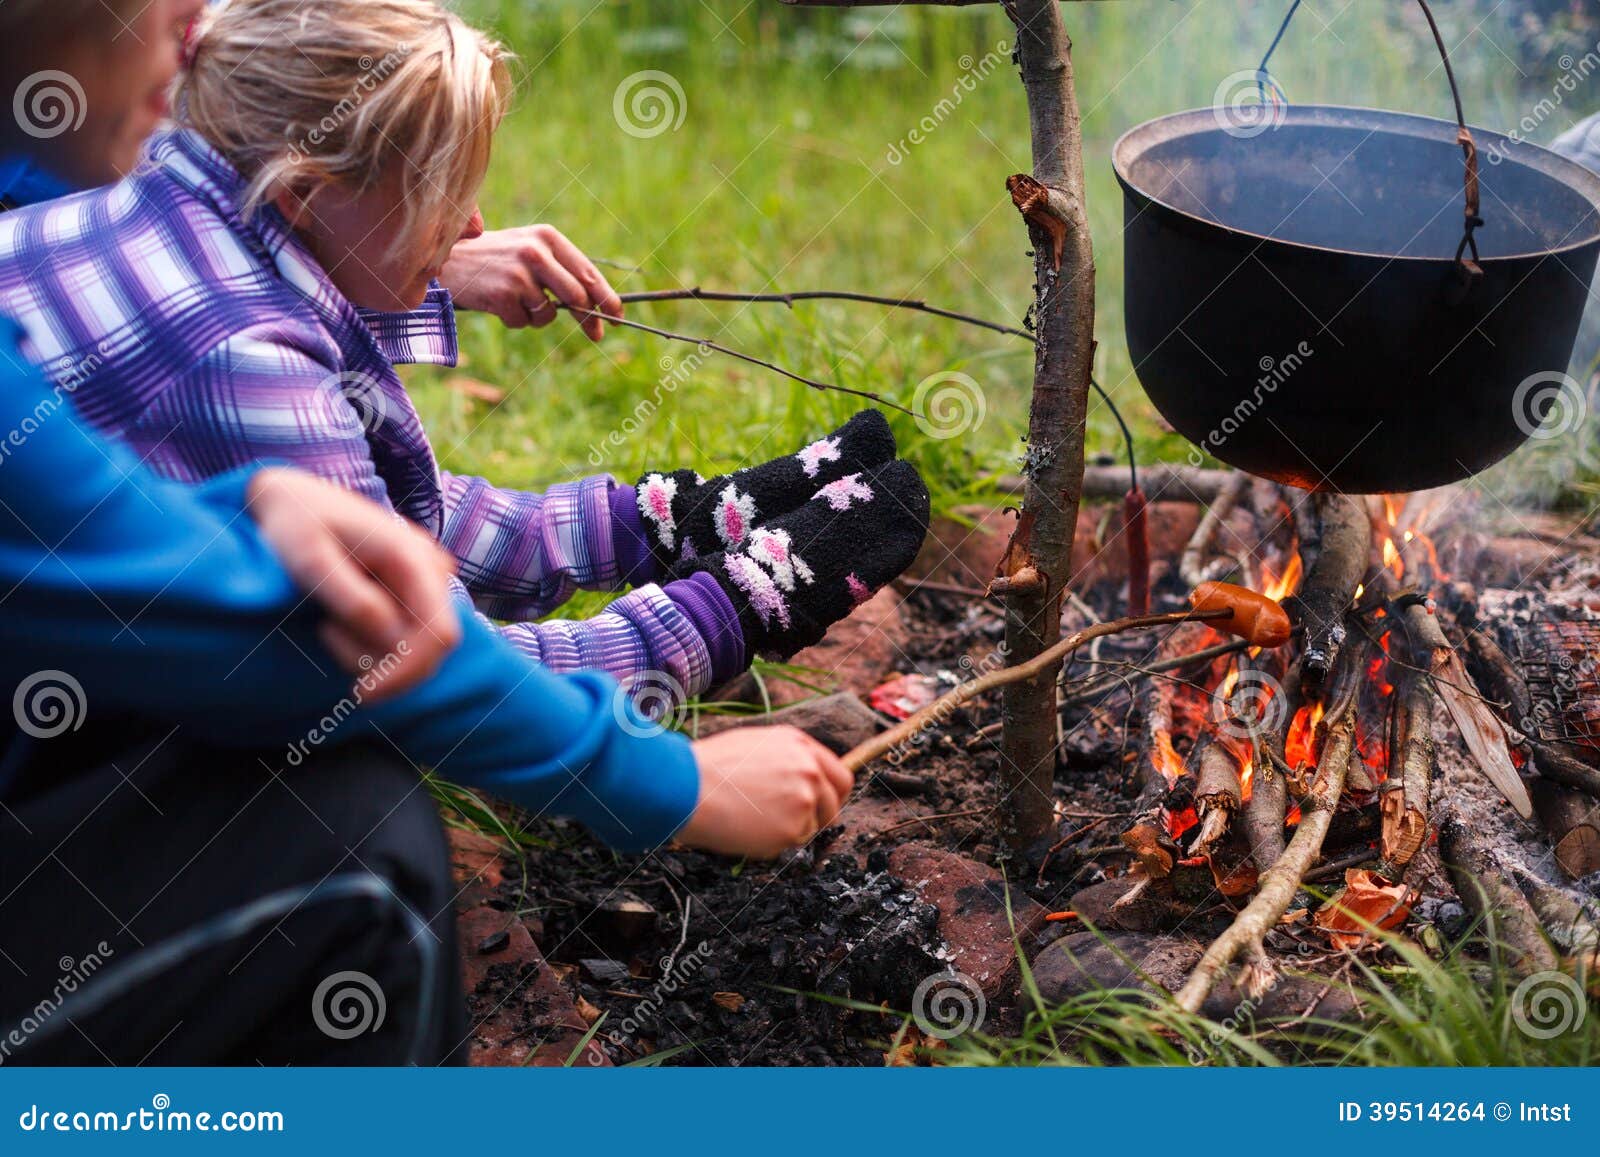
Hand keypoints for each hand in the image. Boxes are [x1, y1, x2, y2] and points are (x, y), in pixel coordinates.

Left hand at [246, 468, 461, 702]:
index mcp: (413, 556)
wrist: (291, 499)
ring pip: (417, 648)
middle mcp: (431, 569)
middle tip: (325, 635)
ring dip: (370, 654)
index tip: (361, 694)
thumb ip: (351, 597)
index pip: (439, 635)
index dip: (407, 672)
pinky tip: (336, 623)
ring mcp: (426, 580)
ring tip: (326, 624)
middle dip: (382, 663)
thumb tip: (390, 637)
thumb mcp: (309, 560)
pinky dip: (370, 646)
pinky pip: (407, 637)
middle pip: (431, 648)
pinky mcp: (413, 591)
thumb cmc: (294, 524)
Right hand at [438, 224, 622, 340]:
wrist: (447, 259)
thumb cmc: (496, 260)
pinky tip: (498, 303)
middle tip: (596, 333)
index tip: (619, 316)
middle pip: (578, 296)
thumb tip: (596, 308)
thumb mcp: (530, 252)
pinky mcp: (503, 294)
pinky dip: (515, 321)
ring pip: (549, 314)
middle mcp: (536, 251)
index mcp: (547, 237)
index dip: (608, 298)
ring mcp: (519, 273)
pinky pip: (523, 322)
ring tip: (516, 300)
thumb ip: (561, 273)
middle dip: (588, 319)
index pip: (587, 272)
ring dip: (537, 317)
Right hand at [677, 726, 852, 857]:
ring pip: (810, 827)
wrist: (686, 786)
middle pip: (833, 805)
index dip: (832, 795)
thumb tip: (801, 780)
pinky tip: (745, 828)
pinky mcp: (793, 828)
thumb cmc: (708, 767)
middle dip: (818, 818)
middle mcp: (809, 769)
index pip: (839, 776)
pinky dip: (771, 844)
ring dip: (788, 830)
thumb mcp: (755, 745)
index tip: (824, 806)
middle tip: (793, 825)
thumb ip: (787, 760)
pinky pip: (789, 845)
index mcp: (800, 745)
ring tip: (751, 819)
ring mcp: (805, 799)